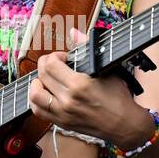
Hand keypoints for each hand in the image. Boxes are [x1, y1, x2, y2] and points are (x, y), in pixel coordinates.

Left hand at [27, 27, 147, 143]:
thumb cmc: (118, 98)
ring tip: (46, 79)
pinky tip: (45, 93)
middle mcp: (68, 100)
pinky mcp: (61, 123)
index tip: (63, 57)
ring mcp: (63, 114)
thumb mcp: (106, 69)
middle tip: (54, 64)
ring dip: (37, 83)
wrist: (124, 125)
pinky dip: (37, 100)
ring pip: (34, 95)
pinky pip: (38, 111)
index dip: (54, 56)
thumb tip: (73, 33)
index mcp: (79, 85)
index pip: (51, 64)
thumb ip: (86, 48)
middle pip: (41, 76)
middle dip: (45, 64)